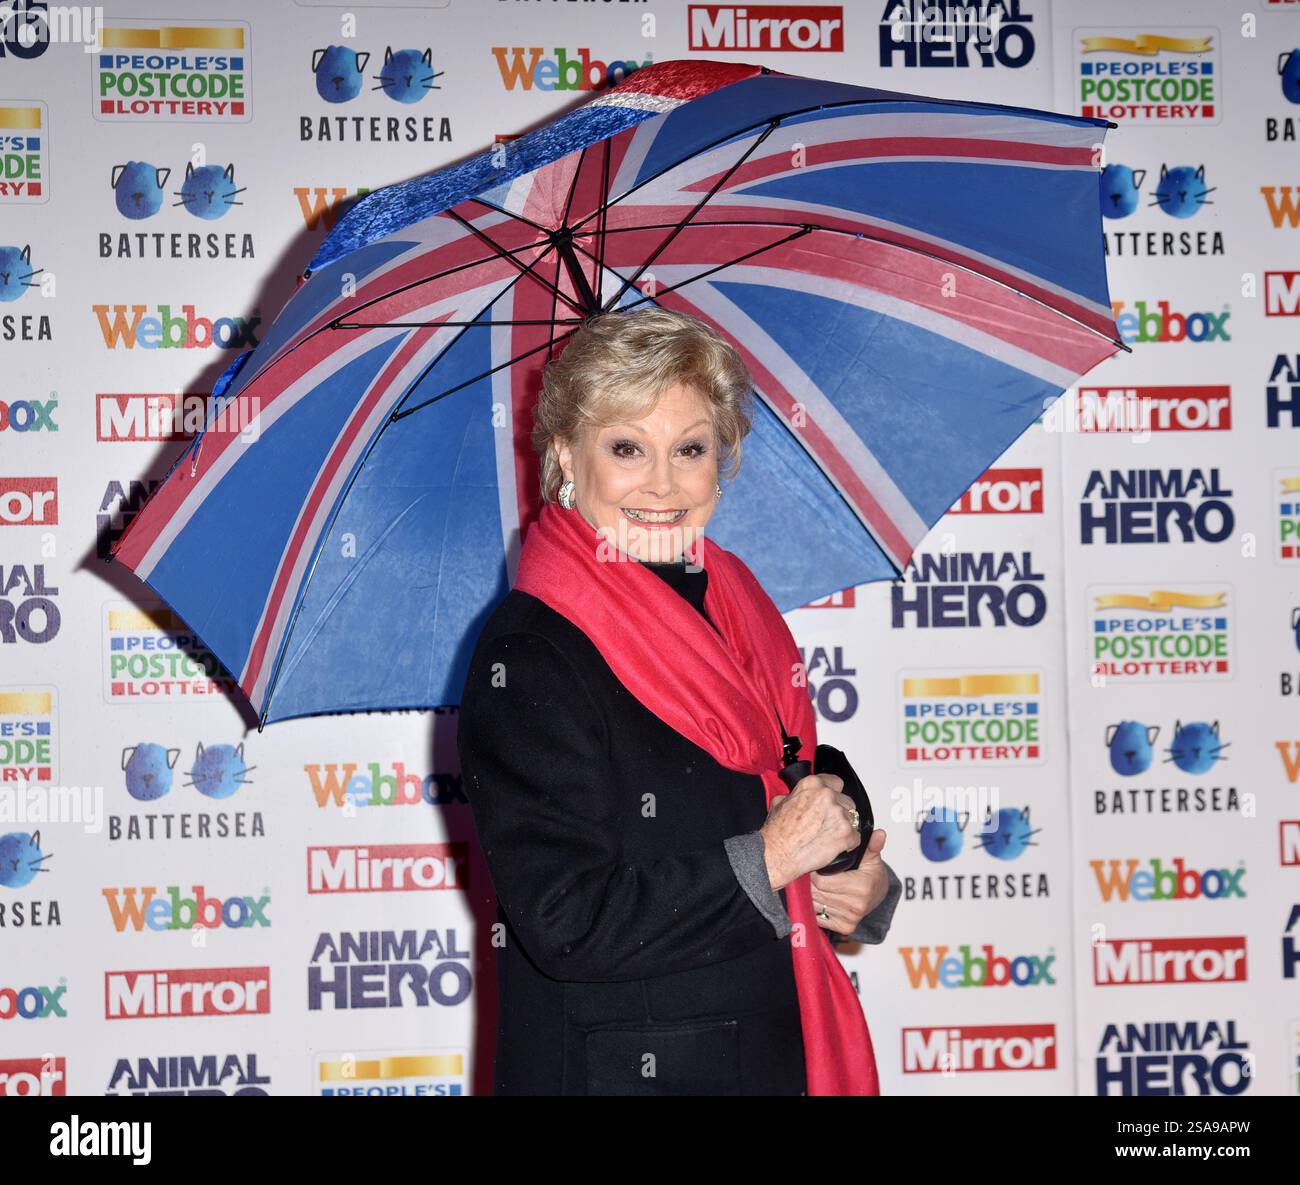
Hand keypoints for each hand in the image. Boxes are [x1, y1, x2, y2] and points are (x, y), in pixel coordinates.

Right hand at [759, 772, 859, 891]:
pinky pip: (856, 837)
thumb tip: (800, 795)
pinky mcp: (845, 833)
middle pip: (846, 801)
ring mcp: (838, 814)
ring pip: (852, 819)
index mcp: (812, 785)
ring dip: (843, 828)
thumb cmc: (776, 833)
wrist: (777, 854)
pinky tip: (833, 847)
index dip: (834, 794)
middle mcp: (827, 795)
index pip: (836, 782)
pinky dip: (847, 844)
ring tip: (828, 838)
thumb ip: (796, 794)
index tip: (832, 801)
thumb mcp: (779, 802)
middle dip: (840, 812)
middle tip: (827, 824)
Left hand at [809, 829, 888, 934]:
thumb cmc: (870, 874)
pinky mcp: (843, 928)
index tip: (816, 864)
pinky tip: (821, 897)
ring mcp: (849, 919)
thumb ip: (872, 845)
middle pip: (816, 892)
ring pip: (815, 904)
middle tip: (813, 872)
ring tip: (816, 884)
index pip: (822, 881)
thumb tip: (880, 834)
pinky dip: (815, 906)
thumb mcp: (871, 857)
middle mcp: (856, 906)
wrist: (877, 895)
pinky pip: (818, 916)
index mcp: (861, 888)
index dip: (815, 871)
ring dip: (811, 894)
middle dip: (811, 882)